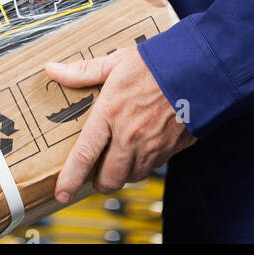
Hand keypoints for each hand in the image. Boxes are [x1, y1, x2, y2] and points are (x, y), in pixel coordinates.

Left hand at [45, 47, 194, 202]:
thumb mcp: (116, 61)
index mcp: (111, 112)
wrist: (199, 67)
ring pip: (131, 176)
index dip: (70, 179)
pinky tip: (145, 145)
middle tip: (97, 171)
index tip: (62, 193)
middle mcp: (130, 135)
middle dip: (100, 181)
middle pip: (108, 178)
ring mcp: (152, 146)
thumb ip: (83, 71)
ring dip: (123, 172)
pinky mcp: (171, 150)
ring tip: (122, 155)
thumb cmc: (157, 62)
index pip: (84, 155)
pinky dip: (145, 163)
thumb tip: (53, 70)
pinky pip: (153, 167)